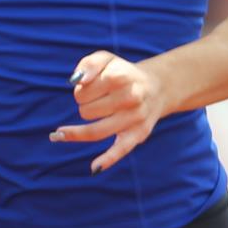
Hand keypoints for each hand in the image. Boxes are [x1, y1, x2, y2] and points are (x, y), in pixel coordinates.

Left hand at [52, 51, 169, 172]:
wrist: (157, 87)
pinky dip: (108, 160)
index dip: (80, 92)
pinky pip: (121, 150)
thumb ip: (88, 65)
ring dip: (80, 130)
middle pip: (86, 112)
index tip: (89, 89)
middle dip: (85, 106)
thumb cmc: (123, 74)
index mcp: (120, 77)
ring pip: (95, 131)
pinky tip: (94, 168)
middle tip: (97, 101)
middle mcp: (130, 98)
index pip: (81, 93)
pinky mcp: (139, 134)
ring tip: (70, 128)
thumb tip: (77, 81)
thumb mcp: (106, 59)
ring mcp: (135, 118)